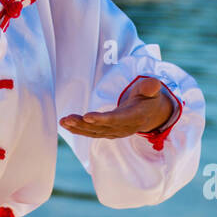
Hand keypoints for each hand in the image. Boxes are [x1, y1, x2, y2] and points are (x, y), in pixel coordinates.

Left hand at [59, 77, 174, 138]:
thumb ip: (150, 87)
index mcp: (134, 117)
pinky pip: (92, 133)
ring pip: (94, 132)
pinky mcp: (108, 132)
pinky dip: (78, 130)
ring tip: (63, 121)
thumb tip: (153, 83)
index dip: (102, 119)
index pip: (117, 119)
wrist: (152, 115)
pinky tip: (66, 124)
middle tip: (67, 118)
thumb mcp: (153, 91)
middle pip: (101, 127)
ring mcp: (115, 132)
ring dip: (77, 127)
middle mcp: (123, 128)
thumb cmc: (149, 98)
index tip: (87, 116)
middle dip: (83, 124)